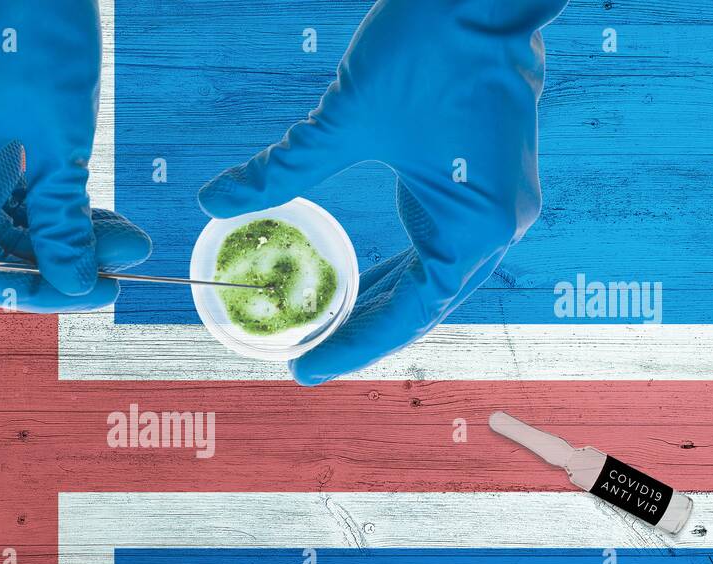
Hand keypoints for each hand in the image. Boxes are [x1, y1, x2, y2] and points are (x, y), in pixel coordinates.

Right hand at [0, 0, 150, 311]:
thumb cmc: (27, 26)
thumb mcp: (57, 138)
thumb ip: (62, 219)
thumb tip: (76, 285)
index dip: (38, 292)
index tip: (97, 293)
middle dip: (64, 258)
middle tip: (130, 259)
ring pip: (8, 217)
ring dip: (65, 230)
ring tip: (128, 233)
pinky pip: (10, 182)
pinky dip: (53, 197)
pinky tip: (97, 205)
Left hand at [199, 0, 568, 383]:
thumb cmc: (425, 46)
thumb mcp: (344, 119)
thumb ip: (282, 169)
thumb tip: (214, 200)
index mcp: (471, 228)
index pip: (408, 314)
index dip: (353, 346)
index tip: (303, 368)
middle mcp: (494, 229)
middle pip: (422, 306)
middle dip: (363, 331)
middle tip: (306, 355)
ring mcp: (497, 207)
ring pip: (433, 279)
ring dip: (382, 302)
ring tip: (326, 326)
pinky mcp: (487, 185)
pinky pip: (441, 246)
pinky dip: (401, 267)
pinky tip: (361, 280)